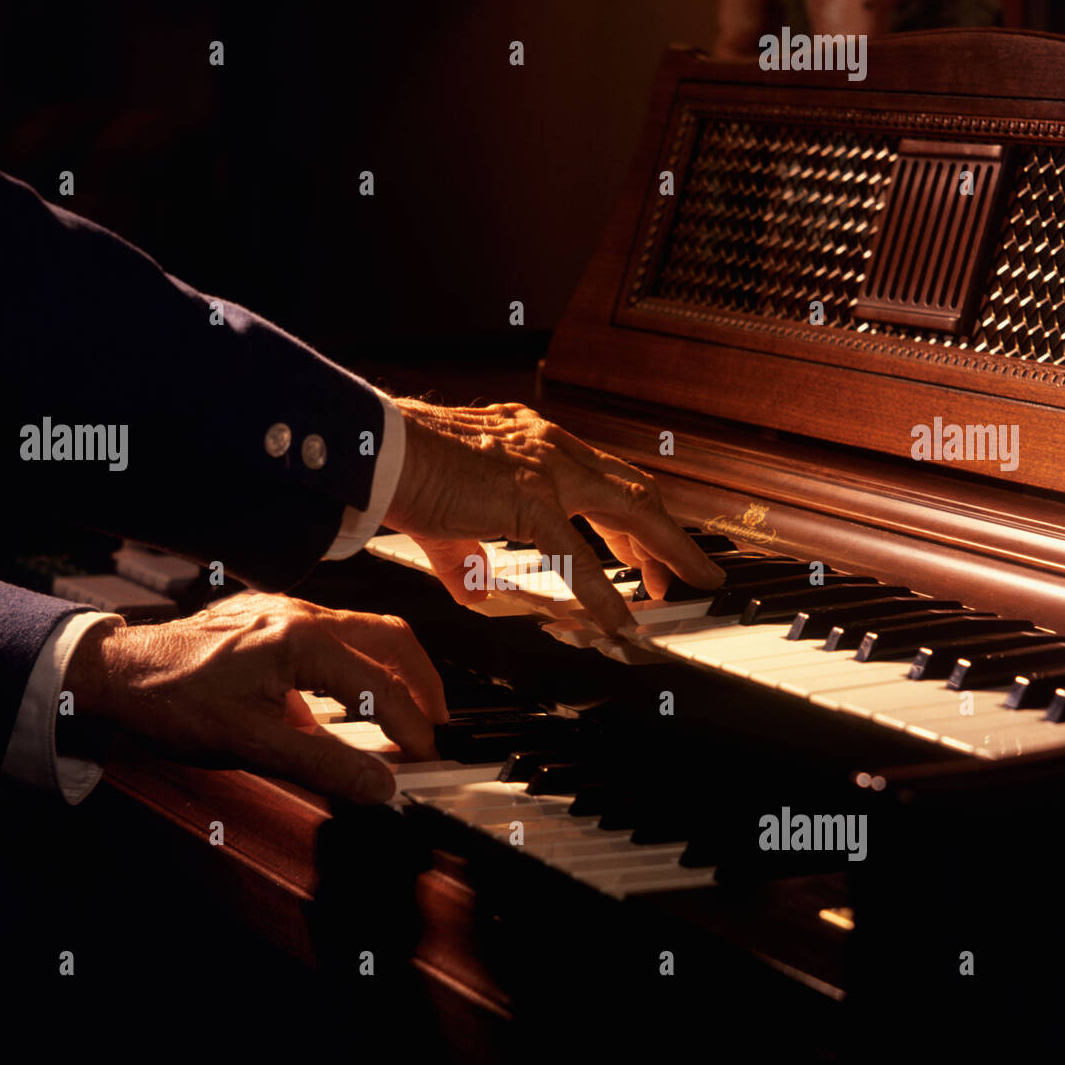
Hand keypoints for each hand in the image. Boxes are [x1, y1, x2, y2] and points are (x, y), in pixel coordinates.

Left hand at [66, 593, 448, 802]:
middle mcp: (301, 615)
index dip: (412, 727)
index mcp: (303, 640)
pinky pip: (334, 634)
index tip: (427, 757)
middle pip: (391, 639)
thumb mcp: (251, 744)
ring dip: (393, 671)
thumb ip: (323, 765)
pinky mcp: (270, 619)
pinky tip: (347, 699)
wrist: (117, 672)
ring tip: (406, 711)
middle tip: (438, 725)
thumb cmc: (172, 701)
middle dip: (423, 683)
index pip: (381, 686)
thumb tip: (379, 786)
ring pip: (365, 631)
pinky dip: (358, 665)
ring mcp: (285, 612)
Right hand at [384, 399, 724, 633]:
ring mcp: (546, 467)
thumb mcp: (450, 522)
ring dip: (665, 551)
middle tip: (685, 574)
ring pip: (631, 509)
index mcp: (535, 443)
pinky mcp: (530, 498)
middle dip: (667, 536)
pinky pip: (579, 555)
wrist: (379, 454)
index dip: (634, 521)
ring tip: (685, 585)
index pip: (605, 480)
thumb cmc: (405, 475)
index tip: (648, 554)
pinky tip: (619, 621)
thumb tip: (476, 590)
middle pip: (634, 490)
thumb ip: (469, 557)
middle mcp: (551, 447)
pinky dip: (604, 592)